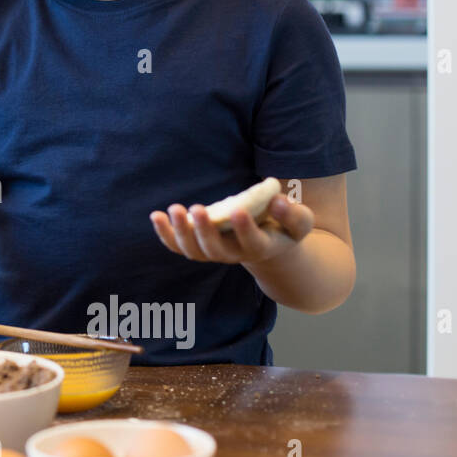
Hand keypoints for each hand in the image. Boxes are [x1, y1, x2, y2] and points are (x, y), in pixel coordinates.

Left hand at [149, 194, 314, 269]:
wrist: (268, 244)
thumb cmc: (284, 227)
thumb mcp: (299, 222)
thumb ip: (294, 214)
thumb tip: (278, 201)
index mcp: (261, 247)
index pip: (252, 243)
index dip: (245, 229)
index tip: (238, 210)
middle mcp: (234, 255)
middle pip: (216, 250)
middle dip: (204, 231)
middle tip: (197, 208)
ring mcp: (214, 253)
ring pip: (194, 251)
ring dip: (180, 233)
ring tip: (172, 209)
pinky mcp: (199, 248)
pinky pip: (179, 246)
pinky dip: (166, 235)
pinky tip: (156, 216)